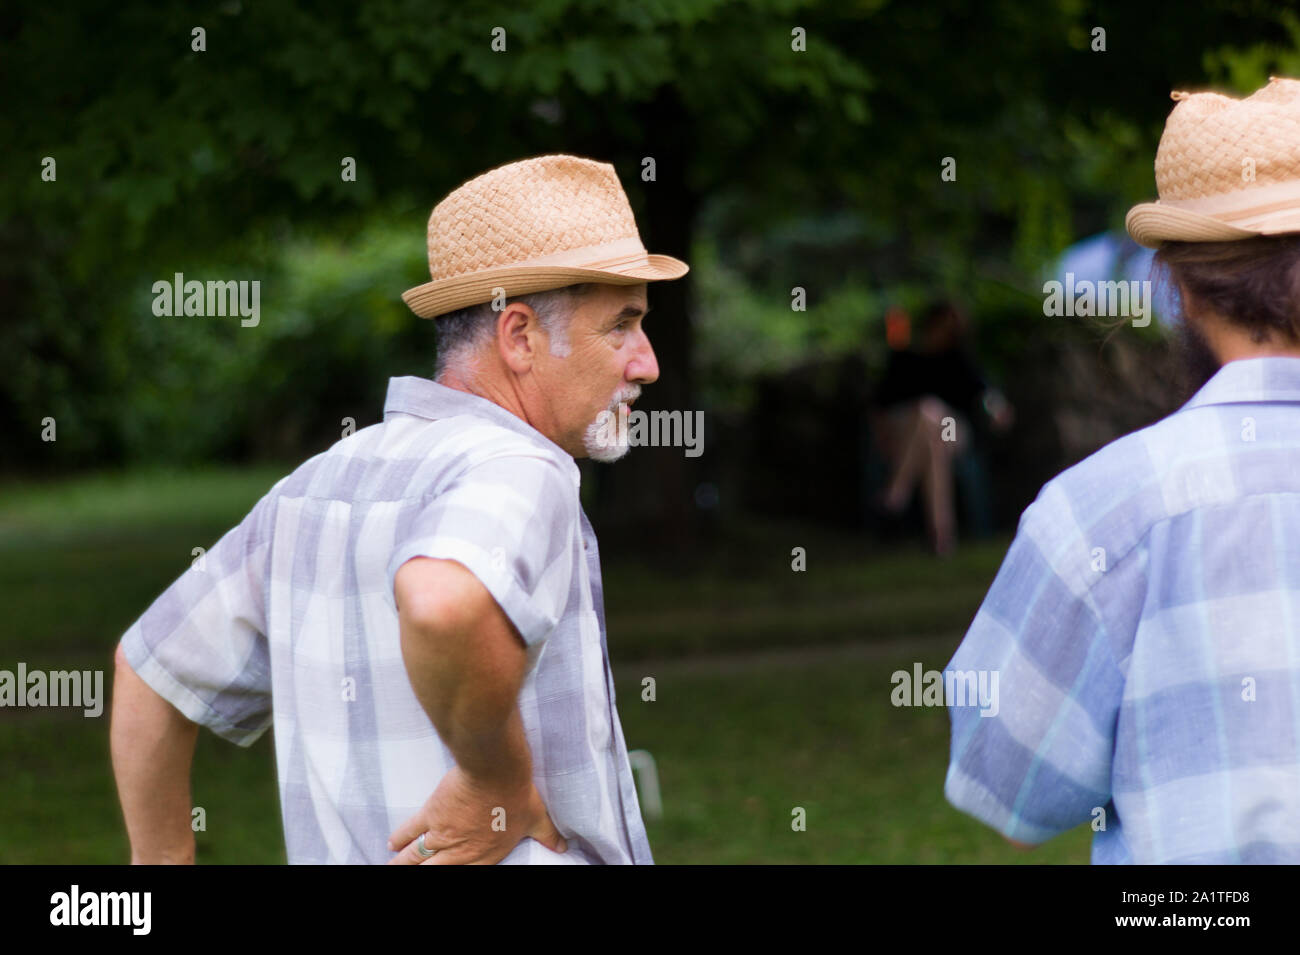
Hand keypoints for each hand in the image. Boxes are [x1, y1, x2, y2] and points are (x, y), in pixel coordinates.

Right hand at [386, 765, 566, 864]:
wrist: (496, 769)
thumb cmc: (518, 792)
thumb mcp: (537, 817)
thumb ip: (547, 835)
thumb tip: (564, 846)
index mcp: (487, 856)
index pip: (463, 875)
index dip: (448, 875)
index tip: (440, 873)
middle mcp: (462, 852)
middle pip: (433, 871)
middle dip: (417, 873)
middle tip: (408, 873)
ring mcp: (444, 835)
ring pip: (416, 857)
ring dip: (403, 864)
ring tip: (393, 867)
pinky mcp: (431, 815)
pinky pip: (411, 832)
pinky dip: (400, 839)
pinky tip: (392, 845)